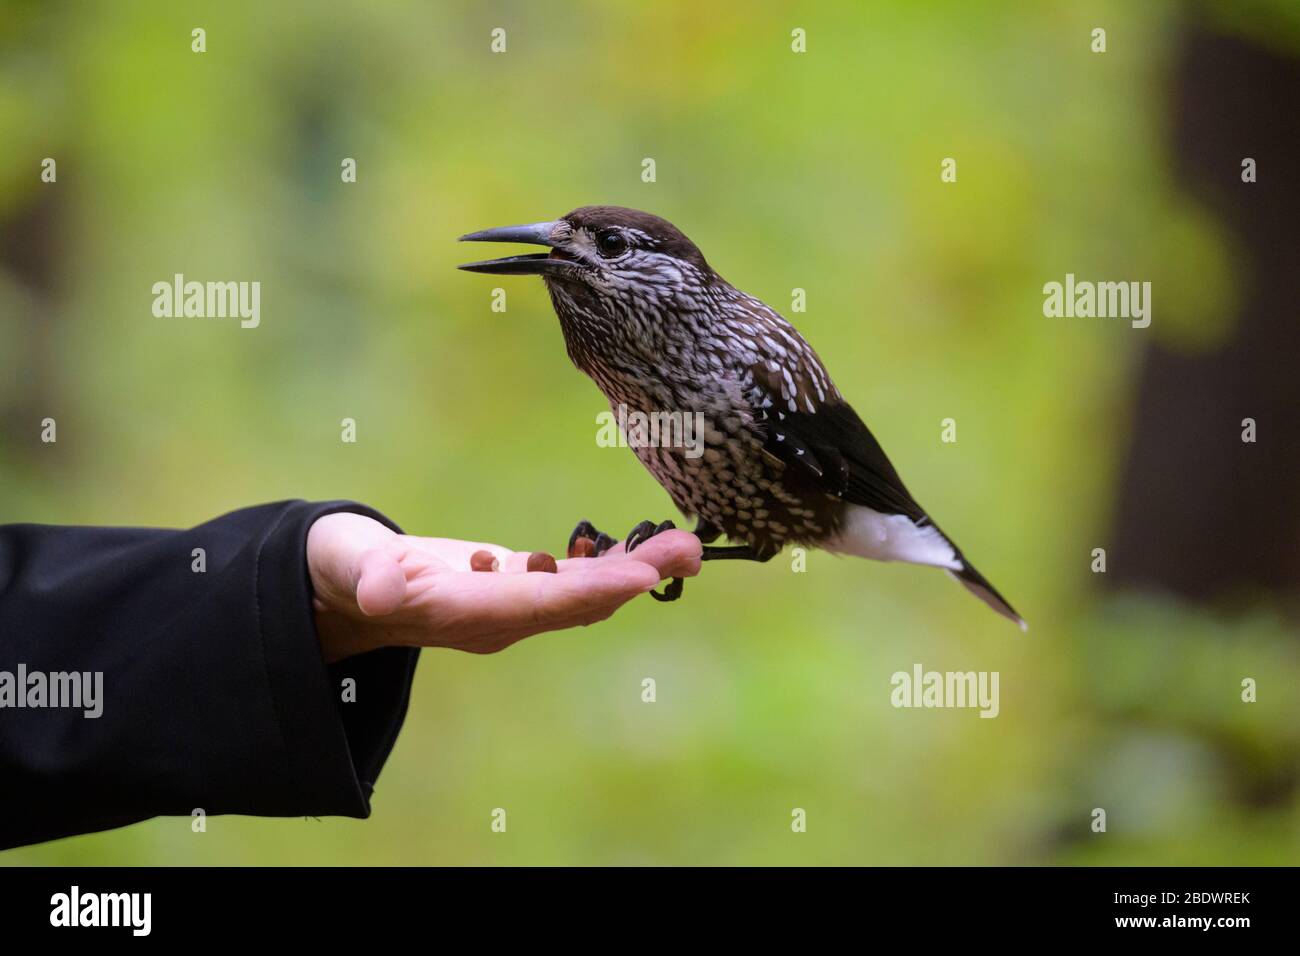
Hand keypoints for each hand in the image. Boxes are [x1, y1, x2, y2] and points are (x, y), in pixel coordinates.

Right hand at [306, 512, 702, 661]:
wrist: (341, 591)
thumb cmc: (341, 569)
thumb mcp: (349, 567)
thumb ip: (367, 577)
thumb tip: (378, 590)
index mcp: (463, 613)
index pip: (539, 605)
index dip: (592, 591)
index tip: (644, 576)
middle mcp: (498, 619)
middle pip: (577, 603)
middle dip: (635, 580)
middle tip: (691, 554)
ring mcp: (511, 608)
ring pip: (583, 593)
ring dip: (635, 570)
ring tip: (686, 547)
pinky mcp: (515, 589)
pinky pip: (573, 582)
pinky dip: (610, 565)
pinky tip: (645, 548)